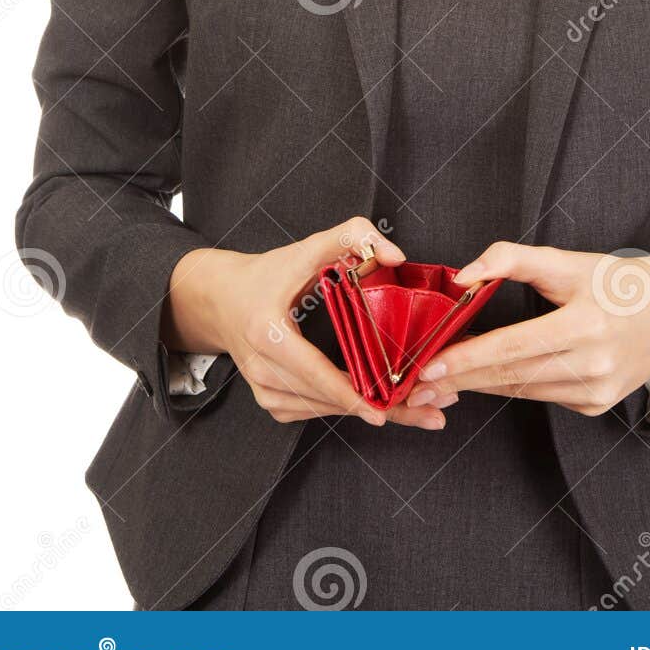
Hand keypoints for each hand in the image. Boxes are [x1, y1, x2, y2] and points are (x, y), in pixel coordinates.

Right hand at [162, 218, 455, 429]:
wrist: (221, 300)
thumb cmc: (268, 273)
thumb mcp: (307, 247)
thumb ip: (353, 237)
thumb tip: (396, 255)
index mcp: (268, 333)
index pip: (313, 371)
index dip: (349, 393)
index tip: (383, 409)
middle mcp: (261, 369)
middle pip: (325, 398)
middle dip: (378, 407)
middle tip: (427, 413)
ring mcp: (263, 390)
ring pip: (322, 410)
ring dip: (367, 413)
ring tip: (417, 412)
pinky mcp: (270, 401)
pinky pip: (313, 411)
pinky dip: (345, 409)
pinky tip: (379, 405)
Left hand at [405, 243, 649, 416]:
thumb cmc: (615, 281)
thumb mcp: (567, 260)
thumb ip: (513, 259)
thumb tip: (465, 274)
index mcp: (585, 324)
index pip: (513, 346)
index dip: (468, 358)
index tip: (430, 365)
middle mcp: (593, 364)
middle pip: (511, 375)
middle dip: (460, 380)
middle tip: (416, 383)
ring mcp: (596, 391)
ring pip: (522, 391)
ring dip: (479, 386)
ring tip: (439, 383)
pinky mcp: (596, 405)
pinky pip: (541, 396)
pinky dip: (510, 387)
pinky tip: (483, 381)